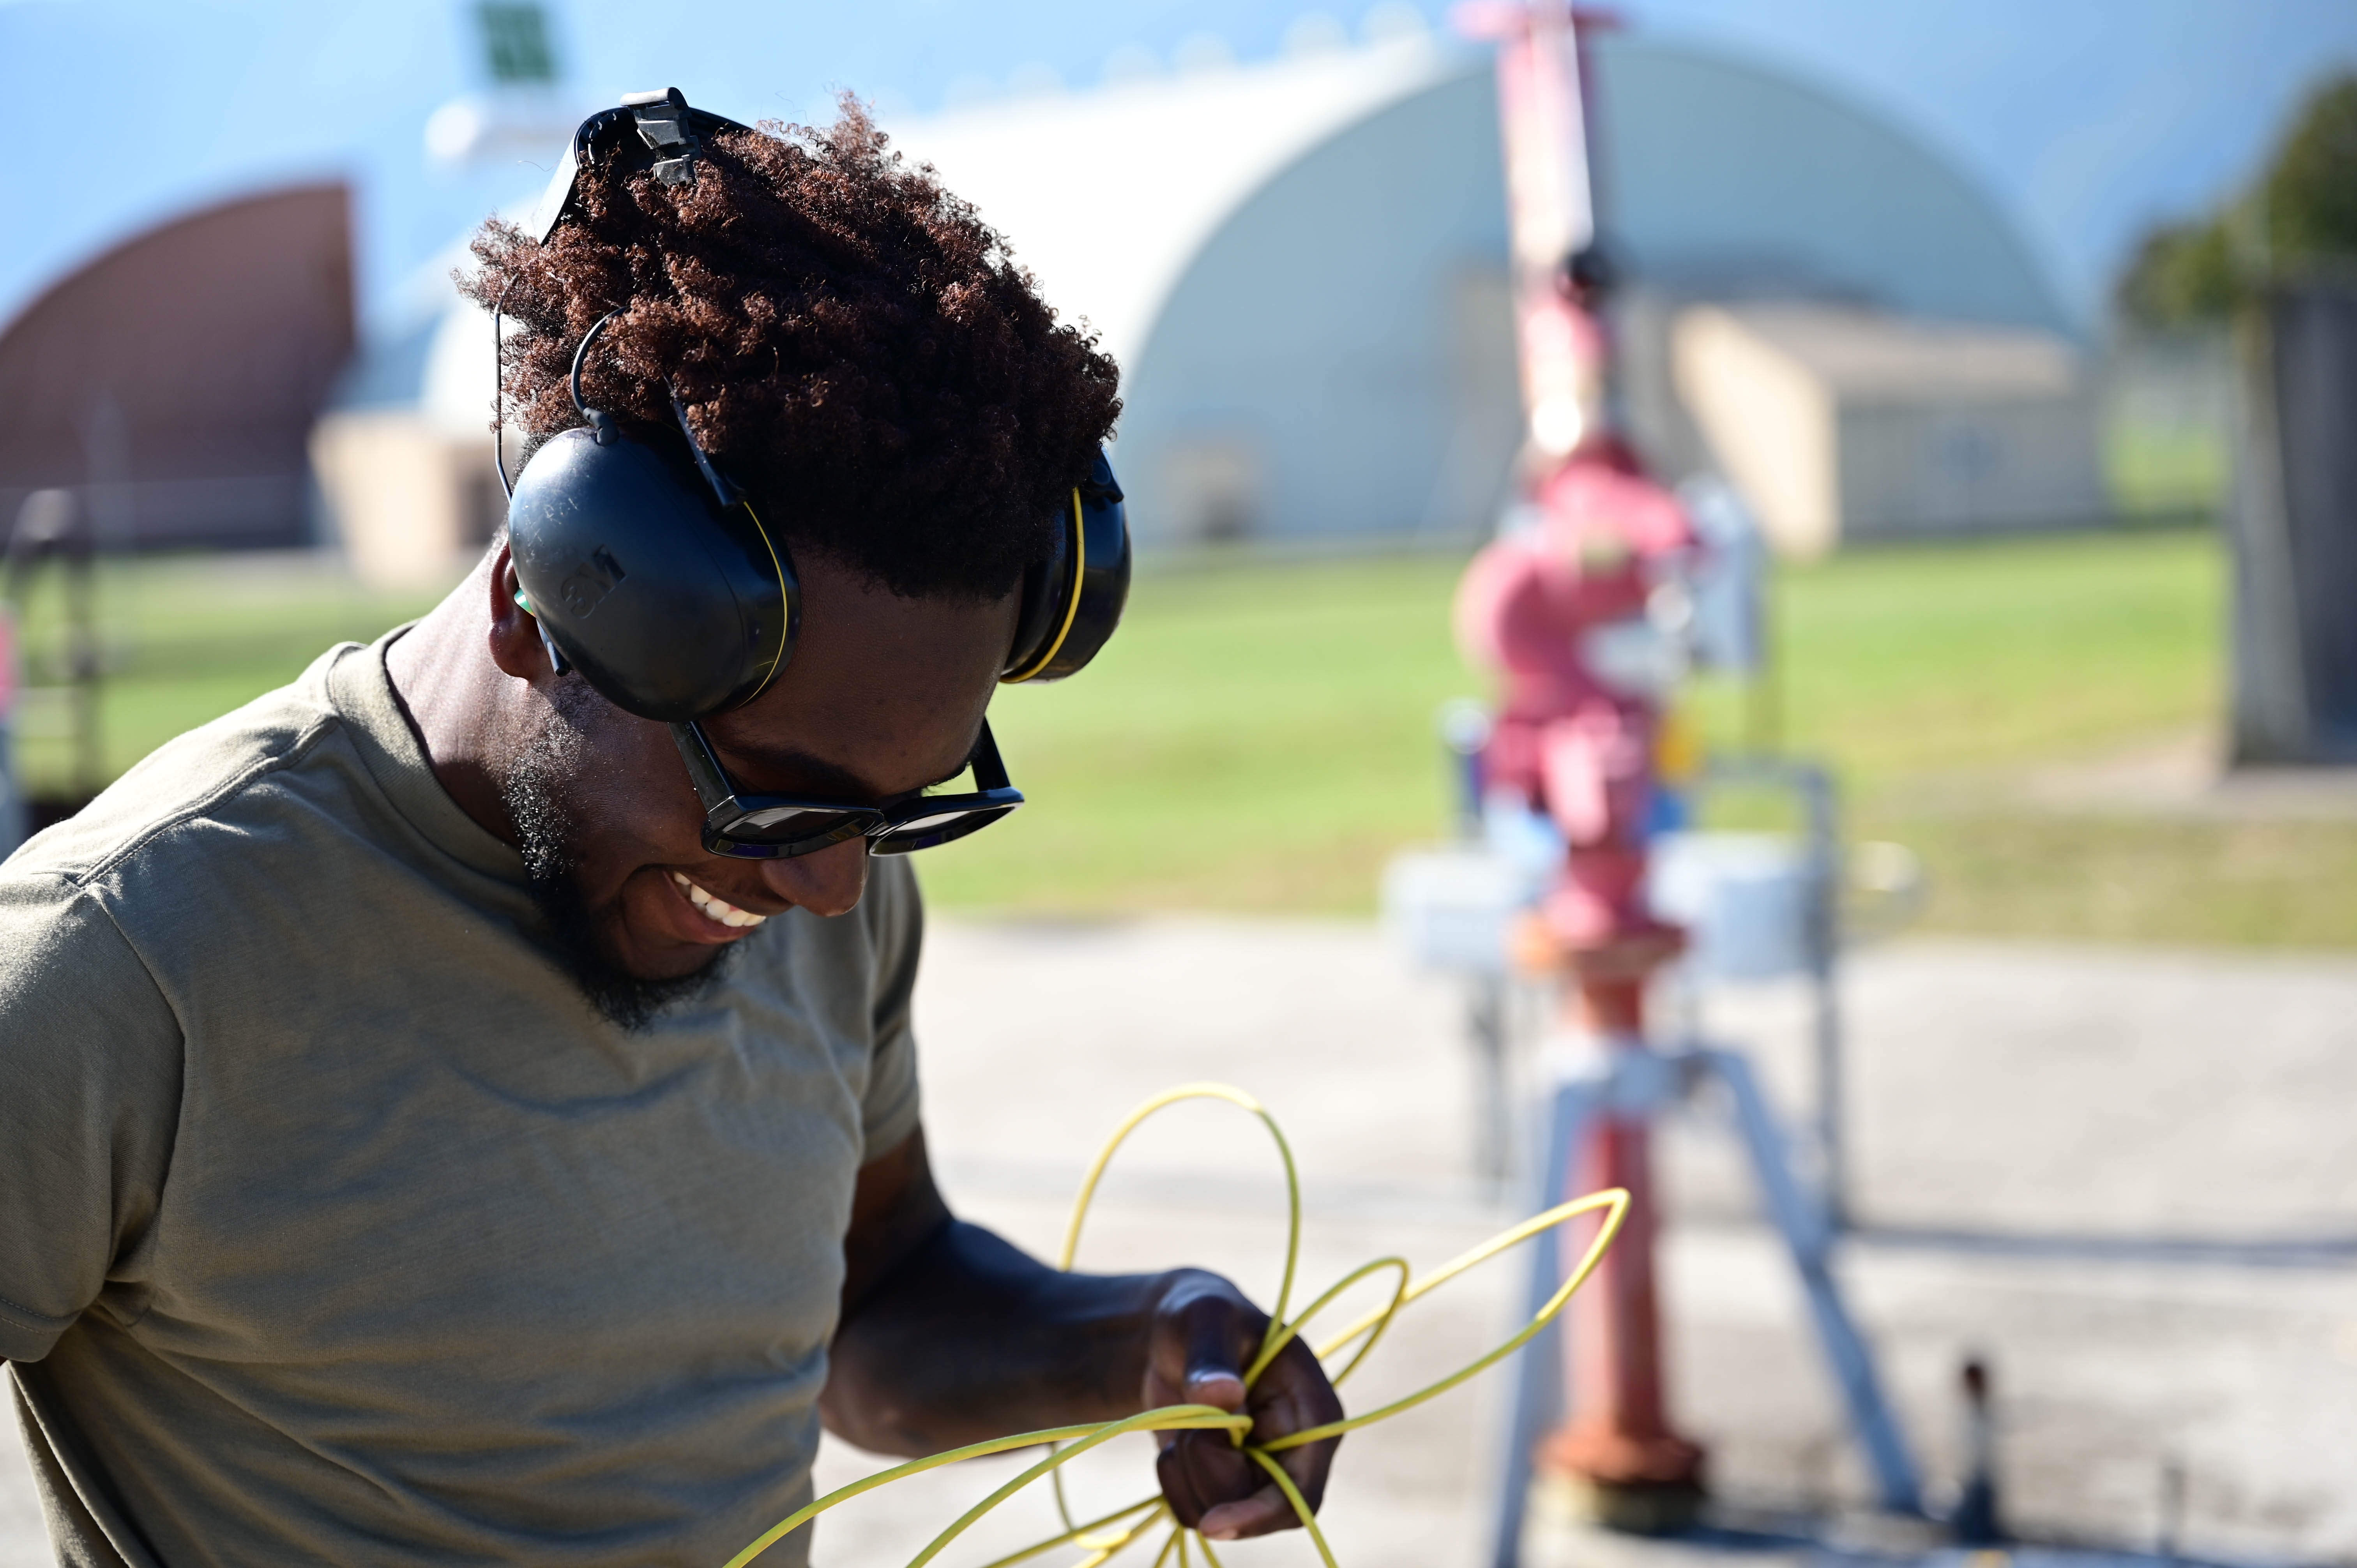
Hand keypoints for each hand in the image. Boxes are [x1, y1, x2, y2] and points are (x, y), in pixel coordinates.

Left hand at [1142, 1270, 1343, 1541]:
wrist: (1173, 1335)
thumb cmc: (1201, 1316)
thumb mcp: (1204, 1318)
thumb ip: (1211, 1355)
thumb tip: (1223, 1395)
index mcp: (1313, 1410)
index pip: (1303, 1489)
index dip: (1264, 1513)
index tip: (1214, 1522)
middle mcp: (1296, 1452)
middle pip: (1256, 1507)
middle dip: (1208, 1470)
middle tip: (1192, 1417)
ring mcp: (1262, 1472)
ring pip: (1222, 1513)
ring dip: (1186, 1472)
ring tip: (1183, 1421)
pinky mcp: (1229, 1485)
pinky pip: (1196, 1512)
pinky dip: (1172, 1482)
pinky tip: (1173, 1442)